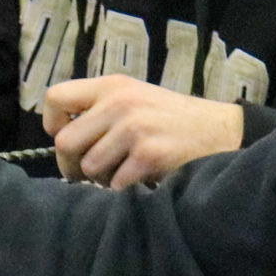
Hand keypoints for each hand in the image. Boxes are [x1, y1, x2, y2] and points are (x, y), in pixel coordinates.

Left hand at [41, 76, 244, 188]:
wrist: (222, 132)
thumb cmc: (171, 120)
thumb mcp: (135, 99)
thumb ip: (99, 110)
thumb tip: (59, 138)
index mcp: (112, 86)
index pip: (55, 97)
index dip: (53, 124)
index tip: (65, 137)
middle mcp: (119, 102)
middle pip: (65, 142)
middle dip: (71, 165)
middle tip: (87, 173)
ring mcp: (134, 128)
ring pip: (89, 167)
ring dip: (101, 179)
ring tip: (123, 171)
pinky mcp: (149, 154)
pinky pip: (115, 183)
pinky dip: (125, 188)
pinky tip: (142, 178)